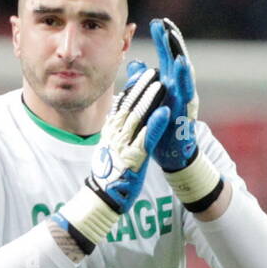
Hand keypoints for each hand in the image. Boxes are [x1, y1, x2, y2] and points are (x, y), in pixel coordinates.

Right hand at [87, 61, 170, 211]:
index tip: (143, 73)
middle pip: (129, 105)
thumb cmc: (109, 173)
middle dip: (142, 87)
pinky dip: (155, 124)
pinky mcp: (133, 158)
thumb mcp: (109, 146)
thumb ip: (115, 128)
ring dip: (149, 99)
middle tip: (154, 71)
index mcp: (111, 131)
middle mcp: (116, 135)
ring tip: (161, 83)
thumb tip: (117, 113)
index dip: (133, 88)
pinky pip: (146, 139)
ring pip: (137, 118)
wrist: (101, 197)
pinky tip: (165, 112)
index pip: (122, 104)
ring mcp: (123, 146)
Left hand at [148, 17, 223, 211]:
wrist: (171, 156)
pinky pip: (186, 93)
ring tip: (174, 40)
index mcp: (169, 84)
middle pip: (176, 59)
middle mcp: (179, 89)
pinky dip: (184, 78)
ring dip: (180, 56)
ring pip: (184, 74)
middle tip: (165, 22)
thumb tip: (137, 63)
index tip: (156, 21)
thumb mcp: (148, 102)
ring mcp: (185, 100)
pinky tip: (181, 65)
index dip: (162, 39)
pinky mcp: (187, 113)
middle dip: (172, 41)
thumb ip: (143, 82)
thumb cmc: (161, 128)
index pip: (166, 57)